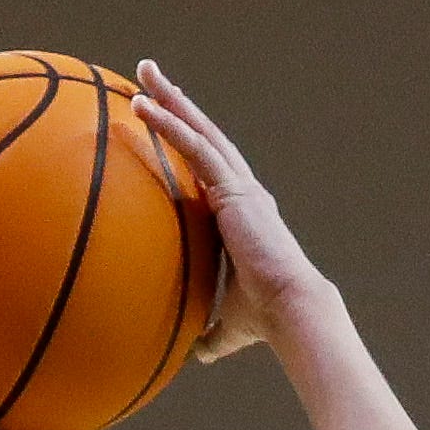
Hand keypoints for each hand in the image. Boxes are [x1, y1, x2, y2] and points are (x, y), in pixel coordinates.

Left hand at [129, 63, 329, 362]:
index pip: (207, 165)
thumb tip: (191, 356)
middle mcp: (240, 188)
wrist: (288, 309)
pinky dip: (168, 124)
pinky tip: (141, 106)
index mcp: (239, 209)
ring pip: (198, 129)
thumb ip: (207, 333)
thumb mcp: (225, 325)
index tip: (165, 119)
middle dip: (176, 102)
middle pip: (202, 133)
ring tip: (142, 72)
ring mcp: (237, 184)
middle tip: (148, 75)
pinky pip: (193, 147)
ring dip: (169, 99)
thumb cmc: (261, 319)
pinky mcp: (232, 189)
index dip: (186, 139)